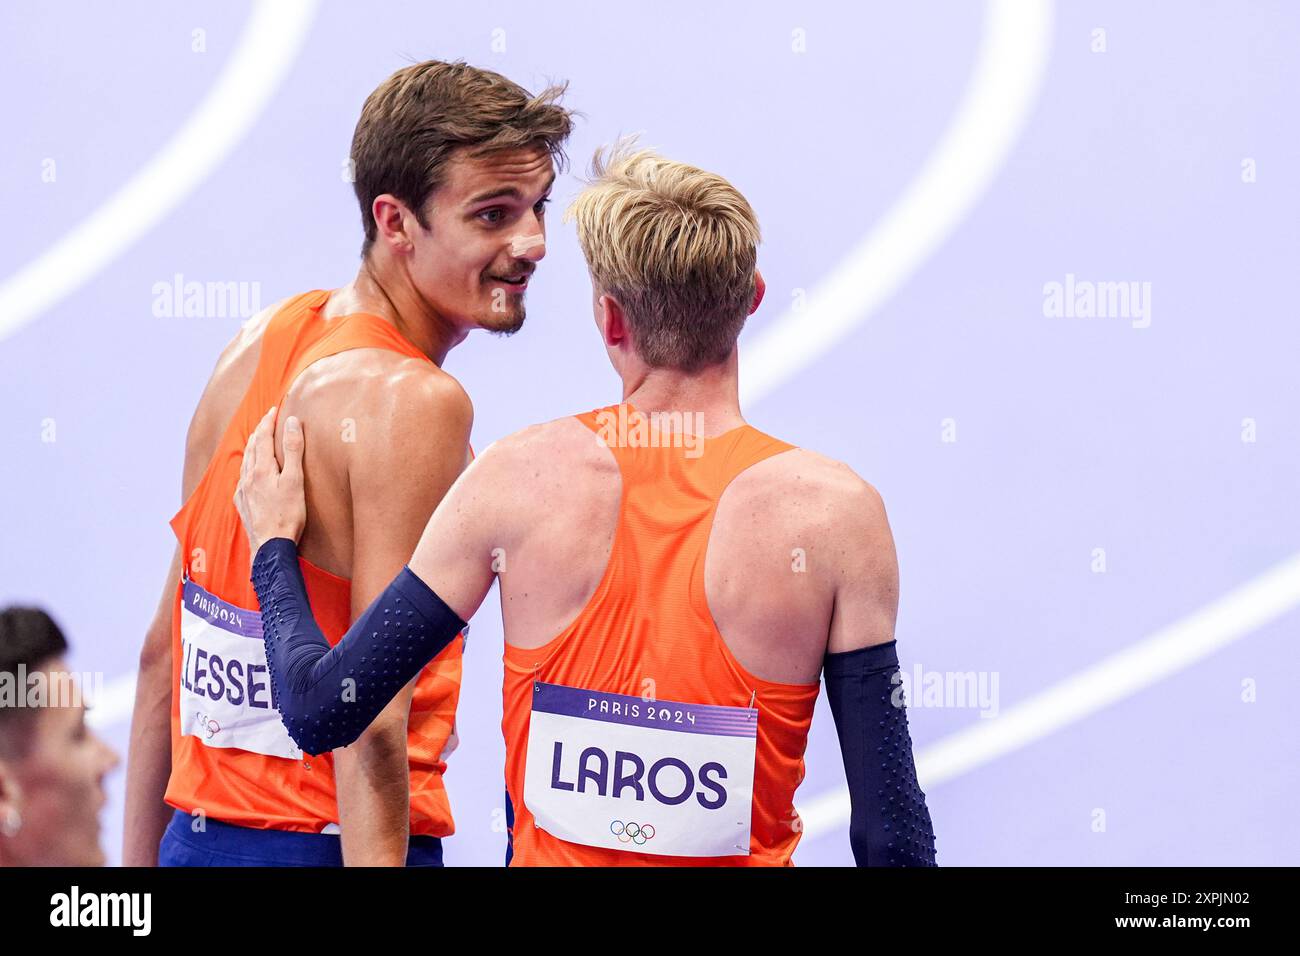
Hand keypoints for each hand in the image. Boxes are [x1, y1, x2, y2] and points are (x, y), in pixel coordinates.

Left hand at [234, 406, 306, 553]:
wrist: (270, 547)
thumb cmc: (287, 515)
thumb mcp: (295, 480)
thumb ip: (292, 450)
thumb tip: (291, 422)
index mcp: (261, 469)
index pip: (262, 437)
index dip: (268, 421)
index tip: (274, 409)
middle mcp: (248, 477)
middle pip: (251, 447)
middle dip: (259, 431)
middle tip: (267, 421)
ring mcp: (243, 492)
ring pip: (245, 462)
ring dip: (251, 448)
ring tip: (257, 441)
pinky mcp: (242, 504)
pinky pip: (242, 478)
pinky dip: (248, 467)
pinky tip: (251, 472)